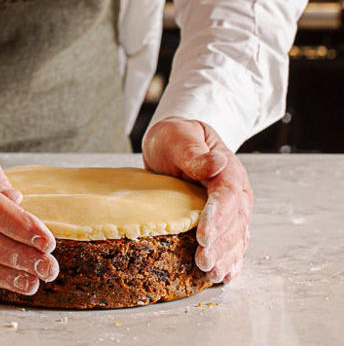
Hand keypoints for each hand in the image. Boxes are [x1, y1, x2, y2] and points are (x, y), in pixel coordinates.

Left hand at [142, 117, 252, 283]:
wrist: (177, 141)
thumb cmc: (175, 138)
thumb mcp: (179, 137)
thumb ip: (195, 152)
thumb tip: (217, 162)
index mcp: (227, 168)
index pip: (227, 195)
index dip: (217, 218)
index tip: (203, 236)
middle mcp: (237, 191)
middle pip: (234, 221)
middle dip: (220, 245)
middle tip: (204, 262)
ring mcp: (235, 208)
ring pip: (237, 237)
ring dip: (226, 258)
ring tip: (212, 275)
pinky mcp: (227, 221)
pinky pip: (234, 243)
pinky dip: (231, 261)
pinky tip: (224, 276)